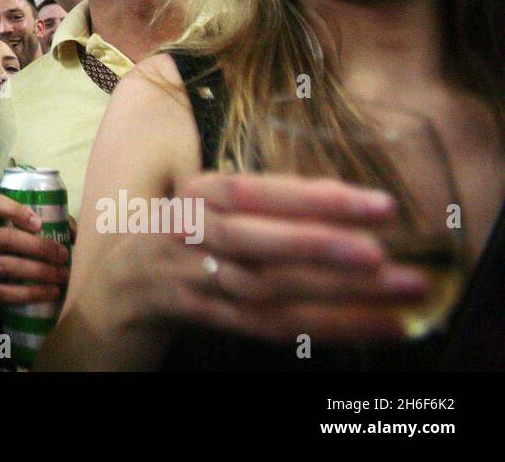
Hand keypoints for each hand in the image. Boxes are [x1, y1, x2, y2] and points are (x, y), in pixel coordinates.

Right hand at [0, 193, 71, 309]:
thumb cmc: (12, 255)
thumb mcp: (20, 235)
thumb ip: (46, 226)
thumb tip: (70, 232)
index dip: (15, 210)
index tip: (40, 223)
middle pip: (4, 238)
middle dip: (39, 247)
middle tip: (63, 256)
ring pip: (6, 266)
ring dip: (39, 272)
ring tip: (62, 276)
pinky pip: (6, 293)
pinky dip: (32, 293)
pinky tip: (51, 293)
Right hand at [113, 174, 427, 342]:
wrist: (121, 285)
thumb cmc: (184, 234)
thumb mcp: (210, 202)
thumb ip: (265, 199)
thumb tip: (348, 199)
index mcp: (196, 194)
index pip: (255, 192)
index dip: (316, 198)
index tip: (380, 205)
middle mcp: (189, 234)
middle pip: (257, 243)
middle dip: (324, 246)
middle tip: (383, 255)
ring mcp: (191, 279)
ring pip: (266, 288)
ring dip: (335, 294)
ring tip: (397, 293)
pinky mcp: (201, 317)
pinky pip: (264, 326)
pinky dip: (319, 326)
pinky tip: (367, 327)